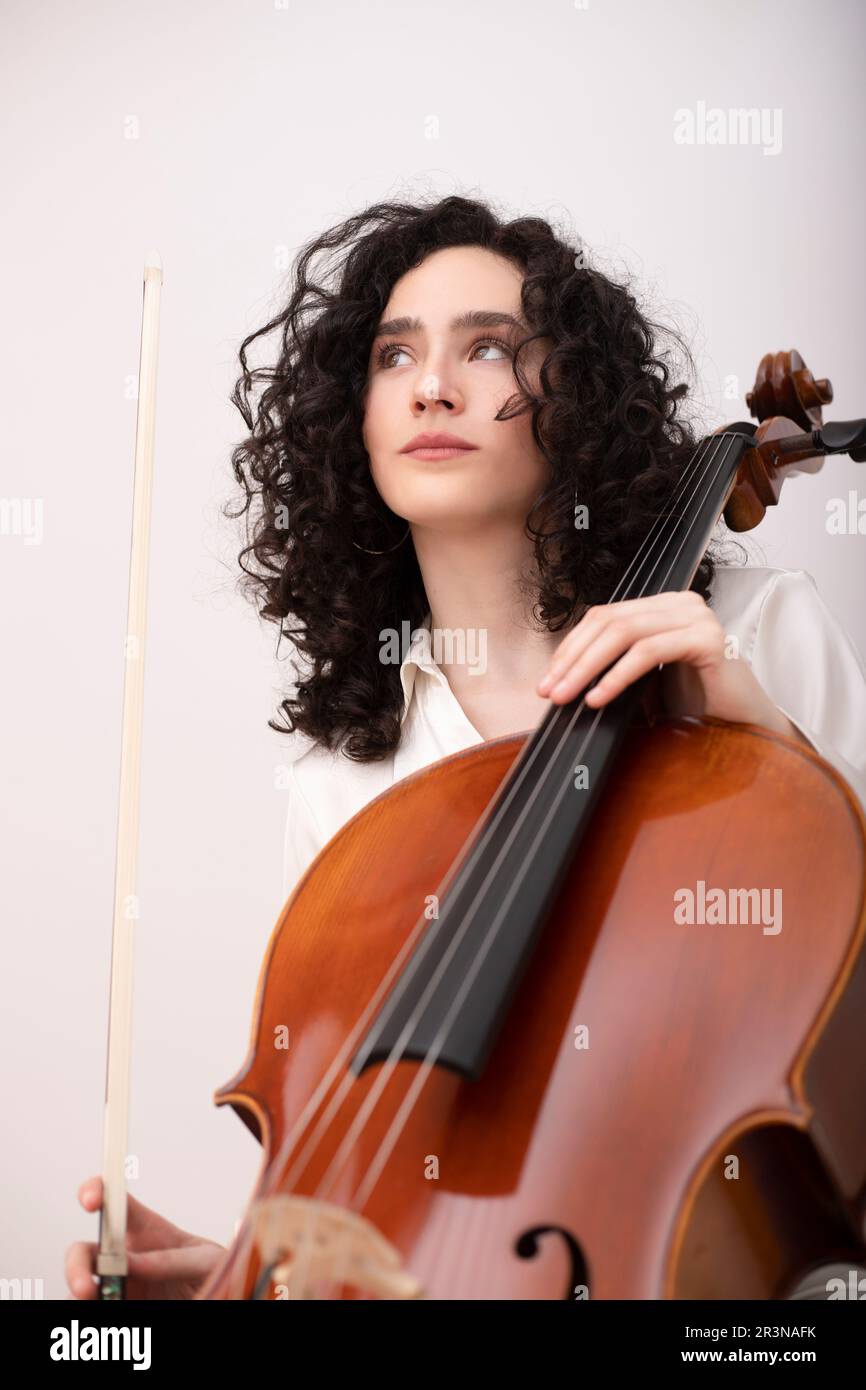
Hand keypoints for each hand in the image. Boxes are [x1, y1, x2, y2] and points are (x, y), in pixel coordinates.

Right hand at [65, 1175, 225, 1300]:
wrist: (219, 1298)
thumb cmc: (211, 1274)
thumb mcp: (203, 1261)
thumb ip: (173, 1259)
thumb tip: (132, 1262)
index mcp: (145, 1230)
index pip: (114, 1202)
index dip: (96, 1190)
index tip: (91, 1200)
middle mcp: (123, 1256)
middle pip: (82, 1251)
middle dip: (75, 1266)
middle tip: (85, 1288)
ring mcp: (116, 1284)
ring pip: (80, 1284)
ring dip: (79, 1292)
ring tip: (93, 1302)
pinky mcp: (116, 1306)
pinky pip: (90, 1309)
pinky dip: (87, 1311)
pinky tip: (102, 1319)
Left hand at [537, 591, 802, 738]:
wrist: (742, 724)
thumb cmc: (694, 703)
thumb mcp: (642, 680)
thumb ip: (610, 667)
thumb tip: (560, 679)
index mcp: (661, 607)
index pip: (603, 617)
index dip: (570, 647)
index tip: (547, 679)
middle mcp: (679, 603)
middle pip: (608, 622)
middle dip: (573, 659)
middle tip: (550, 690)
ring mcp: (695, 616)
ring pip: (624, 633)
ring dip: (588, 668)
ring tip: (569, 697)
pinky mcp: (706, 638)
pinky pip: (649, 651)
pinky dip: (618, 676)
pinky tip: (600, 698)